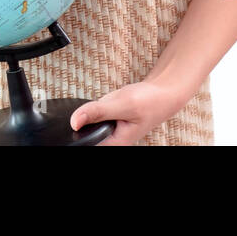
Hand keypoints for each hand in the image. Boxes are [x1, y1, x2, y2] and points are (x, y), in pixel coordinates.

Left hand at [68, 79, 189, 145]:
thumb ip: (98, 112)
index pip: (89, 144)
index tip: (85, 122)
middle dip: (89, 118)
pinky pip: (96, 113)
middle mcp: (113, 140)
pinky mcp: (110, 121)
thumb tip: (74, 122)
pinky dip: (100, 106)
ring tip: (113, 105)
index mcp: (116, 143)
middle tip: (108, 108)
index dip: (80, 134)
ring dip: (95, 111)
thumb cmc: (150, 101)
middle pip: (87, 132)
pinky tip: (111, 103)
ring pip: (90, 121)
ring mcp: (111, 130)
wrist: (163, 93)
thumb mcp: (122, 104)